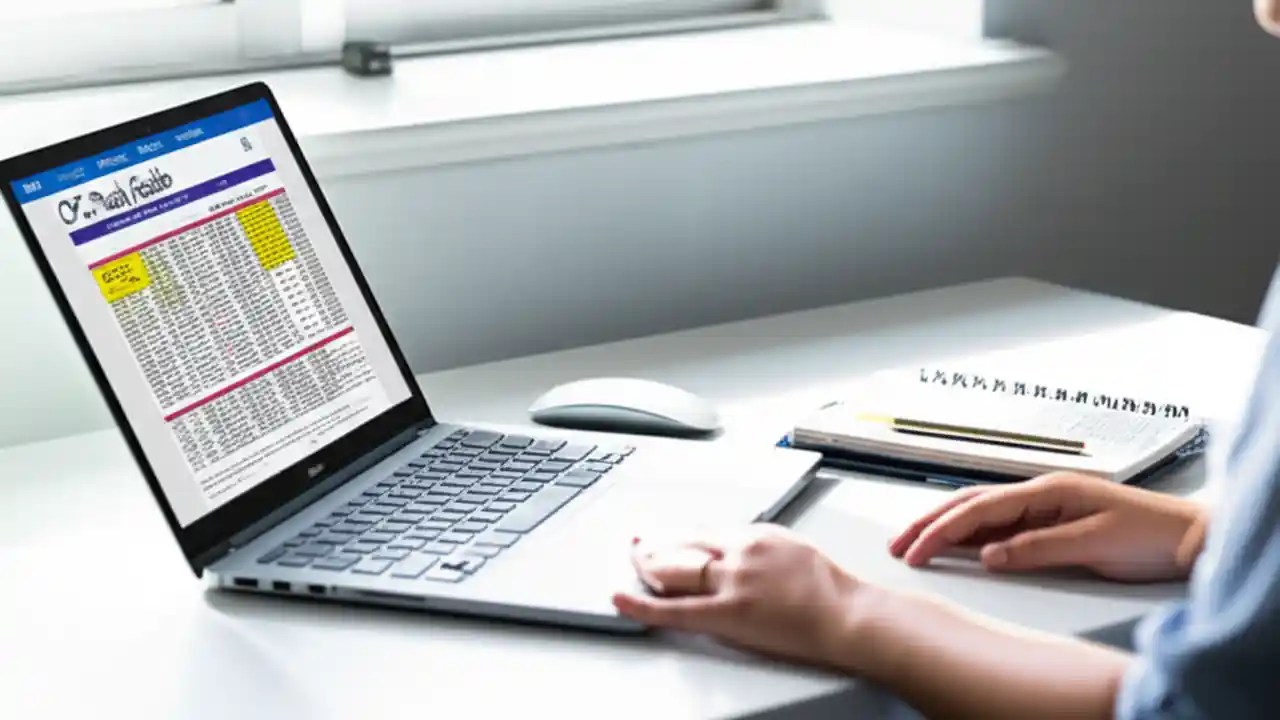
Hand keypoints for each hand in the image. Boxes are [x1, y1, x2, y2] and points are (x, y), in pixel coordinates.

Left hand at [612, 525, 867, 670]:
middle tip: (636, 549)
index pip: (704, 533)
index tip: (663, 538)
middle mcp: (739, 551)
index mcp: (756, 534)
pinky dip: (642, 604)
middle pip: (684, 546)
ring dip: (648, 568)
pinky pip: (675, 609)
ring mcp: (732, 581)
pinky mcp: (729, 612)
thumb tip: (739, 555)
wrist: (848, 614)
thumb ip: (761, 550)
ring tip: (632, 568)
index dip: (677, 537)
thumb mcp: (794, 550)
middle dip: (655, 548)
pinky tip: (621, 599)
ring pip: (675, 570)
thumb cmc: (831, 591)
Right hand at [889, 472, 1206, 581]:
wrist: (1187, 537)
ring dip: (946, 528)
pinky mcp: (1050, 524)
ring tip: (914, 543)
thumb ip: (1037, 547)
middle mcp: (1040, 493)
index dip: (943, 530)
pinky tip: (957, 547)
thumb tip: (990, 556)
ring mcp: (1044, 507)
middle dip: (930, 523)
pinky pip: (1000, 527)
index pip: (980, 509)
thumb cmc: (1149, 534)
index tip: (917, 550)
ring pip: (981, 514)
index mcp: (1047, 489)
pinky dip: (972, 537)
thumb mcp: (1093, 543)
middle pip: (971, 504)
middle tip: (898, 544)